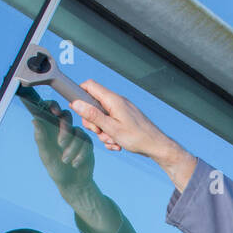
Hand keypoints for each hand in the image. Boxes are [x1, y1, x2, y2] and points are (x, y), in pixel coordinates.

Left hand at [32, 101, 93, 192]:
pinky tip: (75, 163)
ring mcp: (76, 135)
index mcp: (50, 128)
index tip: (55, 112)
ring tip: (66, 161)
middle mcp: (63, 129)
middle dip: (64, 128)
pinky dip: (80, 154)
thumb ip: (40, 138)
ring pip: (76, 131)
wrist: (73, 184)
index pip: (50, 109)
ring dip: (71, 147)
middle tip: (60, 143)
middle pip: (66, 116)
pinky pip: (85, 142)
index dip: (52, 105)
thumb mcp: (46, 155)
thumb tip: (34, 120)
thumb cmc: (56, 169)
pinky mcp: (87, 143)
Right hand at [70, 80, 197, 190]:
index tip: (79, 110)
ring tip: (113, 141)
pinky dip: (111, 135)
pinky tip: (118, 144)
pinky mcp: (125, 119)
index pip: (89, 86)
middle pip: (93, 105)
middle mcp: (116, 102)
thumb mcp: (111, 128)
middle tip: (100, 132)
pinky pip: (111, 124)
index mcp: (113, 100)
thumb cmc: (137, 138)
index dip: (80, 95)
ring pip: (101, 118)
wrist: (157, 147)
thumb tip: (76, 104)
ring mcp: (121, 110)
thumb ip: (93, 115)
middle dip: (92, 122)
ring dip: (103, 132)